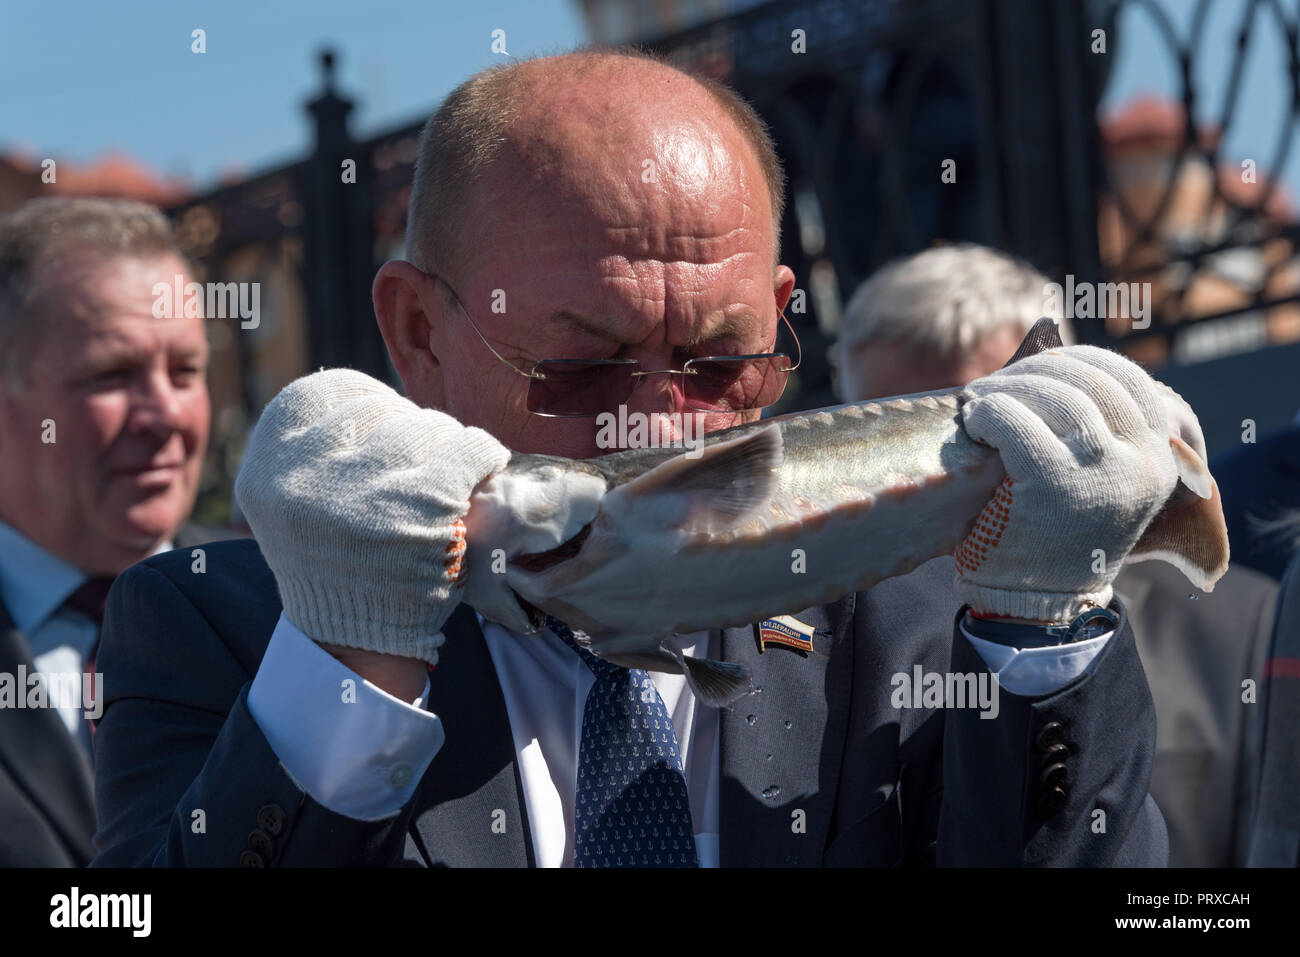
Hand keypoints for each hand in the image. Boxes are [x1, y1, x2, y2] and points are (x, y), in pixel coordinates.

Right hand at [235, 369, 510, 672]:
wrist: (359, 643)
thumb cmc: (338, 562)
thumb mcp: (294, 501)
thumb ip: (315, 448)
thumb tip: (378, 397)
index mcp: (267, 468)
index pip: (326, 391)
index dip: (366, 402)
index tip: (385, 425)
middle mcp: (309, 476)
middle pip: (382, 409)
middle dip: (409, 431)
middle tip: (419, 468)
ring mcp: (368, 490)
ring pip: (428, 426)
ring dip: (446, 447)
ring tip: (444, 481)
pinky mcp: (425, 505)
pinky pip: (470, 446)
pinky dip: (484, 454)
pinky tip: (483, 469)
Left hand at [954, 345, 1178, 622]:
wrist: (1035, 603)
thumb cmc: (1053, 534)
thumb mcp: (1098, 480)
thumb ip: (1100, 431)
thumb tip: (1055, 359)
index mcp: (1163, 457)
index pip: (1125, 379)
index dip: (1074, 361)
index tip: (1038, 366)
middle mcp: (1145, 461)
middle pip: (1086, 381)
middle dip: (1033, 373)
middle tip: (995, 385)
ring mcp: (1102, 471)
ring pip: (1054, 397)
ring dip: (1007, 389)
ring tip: (978, 401)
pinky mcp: (1056, 484)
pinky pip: (1015, 423)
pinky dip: (989, 413)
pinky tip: (974, 422)